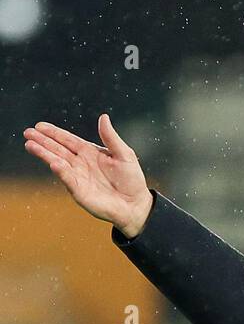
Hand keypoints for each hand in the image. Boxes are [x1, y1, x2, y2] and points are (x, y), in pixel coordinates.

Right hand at [23, 113, 152, 237]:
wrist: (136, 205)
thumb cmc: (132, 180)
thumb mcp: (124, 154)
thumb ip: (111, 137)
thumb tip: (103, 117)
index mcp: (89, 152)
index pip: (67, 140)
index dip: (54, 133)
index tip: (39, 126)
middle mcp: (80, 164)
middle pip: (58, 149)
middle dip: (43, 141)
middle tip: (28, 133)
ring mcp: (78, 178)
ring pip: (58, 163)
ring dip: (44, 154)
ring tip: (30, 145)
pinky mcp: (80, 192)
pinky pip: (68, 180)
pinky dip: (61, 172)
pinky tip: (53, 163)